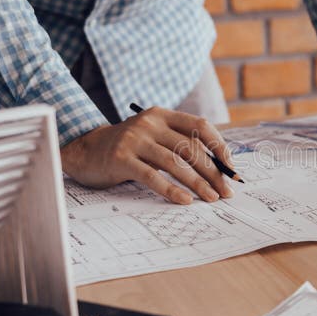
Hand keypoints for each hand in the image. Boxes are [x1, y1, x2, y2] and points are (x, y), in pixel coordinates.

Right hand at [61, 107, 234, 204]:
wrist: (84, 150)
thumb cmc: (129, 148)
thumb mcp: (154, 137)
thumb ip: (179, 144)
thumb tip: (218, 169)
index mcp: (162, 115)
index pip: (200, 127)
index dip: (219, 147)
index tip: (231, 169)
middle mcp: (150, 123)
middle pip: (190, 148)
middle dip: (213, 172)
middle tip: (225, 191)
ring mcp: (134, 140)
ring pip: (175, 163)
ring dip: (198, 183)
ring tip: (211, 198)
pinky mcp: (121, 159)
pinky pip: (153, 176)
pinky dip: (172, 190)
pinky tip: (185, 200)